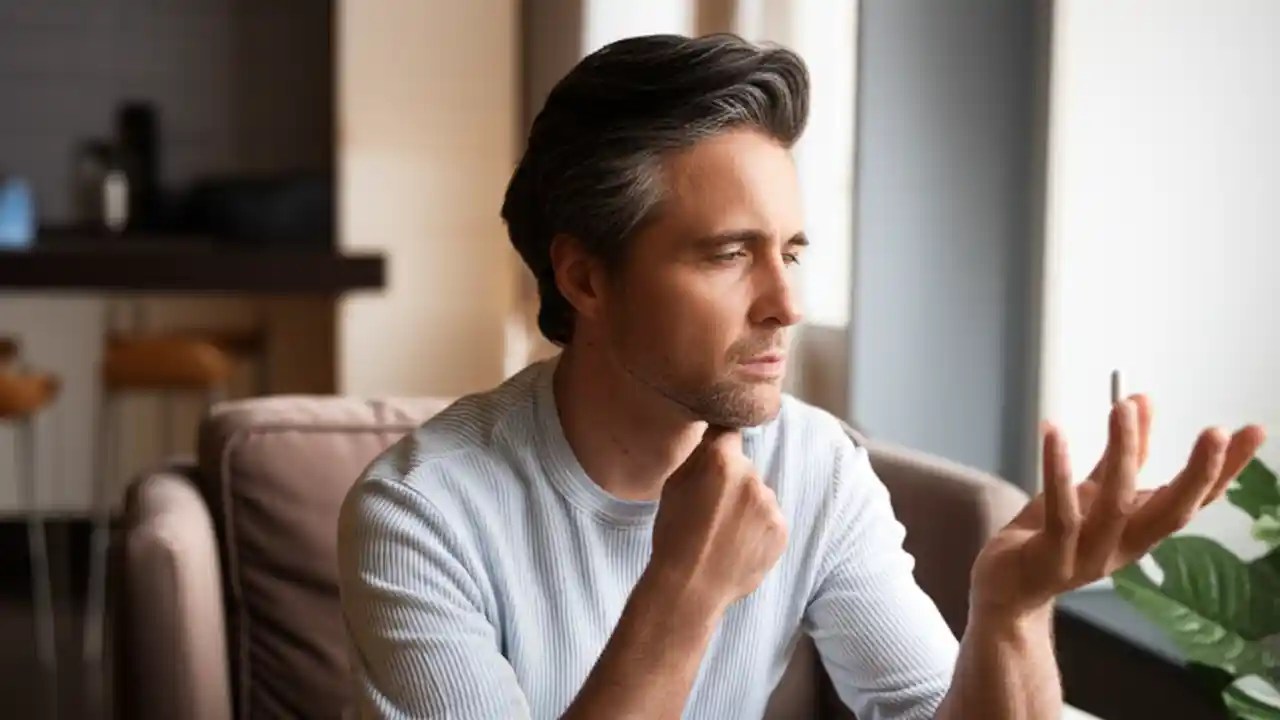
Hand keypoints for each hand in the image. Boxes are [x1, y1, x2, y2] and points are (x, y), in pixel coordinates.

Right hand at [648, 425, 788, 612]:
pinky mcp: (781, 530)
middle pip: (745, 468)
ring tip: (724, 533)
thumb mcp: (674, 485)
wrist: (691, 586)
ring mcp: (770, 505)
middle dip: (732, 482)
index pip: (729, 431)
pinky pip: (770, 520)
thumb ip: (698, 456)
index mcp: (721, 460)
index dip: (722, 444)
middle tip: (711, 510)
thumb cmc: (674, 535)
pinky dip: (758, 530)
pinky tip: (737, 545)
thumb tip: (714, 435)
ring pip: (759, 495)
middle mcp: (751, 477)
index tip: (717, 456)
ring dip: (747, 507)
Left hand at [970, 394, 1266, 619]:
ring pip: (1114, 503)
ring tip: (1122, 407)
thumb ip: (1121, 454)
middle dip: (1197, 474)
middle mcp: (1123, 547)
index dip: (1226, 469)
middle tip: (1215, 432)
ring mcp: (1088, 556)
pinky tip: (1055, 433)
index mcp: (1140, 531)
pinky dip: (1058, 471)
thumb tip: (1143, 400)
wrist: (1005, 591)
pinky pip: (1060, 511)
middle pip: (1171, 512)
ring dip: (1122, 453)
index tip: (1255, 431)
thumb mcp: (1091, 492)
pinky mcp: (1050, 556)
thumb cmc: (1050, 537)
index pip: (1194, 500)